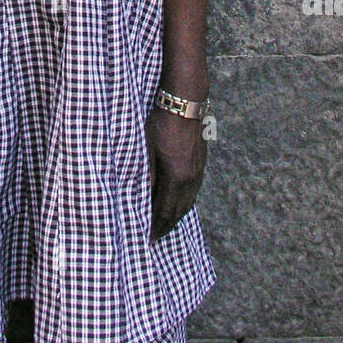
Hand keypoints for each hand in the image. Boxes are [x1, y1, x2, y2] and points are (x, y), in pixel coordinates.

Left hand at [144, 106, 206, 242]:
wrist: (185, 103)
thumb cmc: (161, 124)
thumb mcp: (147, 149)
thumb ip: (146, 176)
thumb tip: (142, 198)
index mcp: (177, 178)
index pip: (165, 211)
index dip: (156, 227)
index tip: (148, 239)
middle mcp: (191, 178)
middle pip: (179, 211)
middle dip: (167, 226)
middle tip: (156, 238)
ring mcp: (198, 171)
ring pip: (188, 202)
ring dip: (177, 215)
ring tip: (166, 224)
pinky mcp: (201, 162)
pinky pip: (193, 191)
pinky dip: (185, 202)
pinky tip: (179, 202)